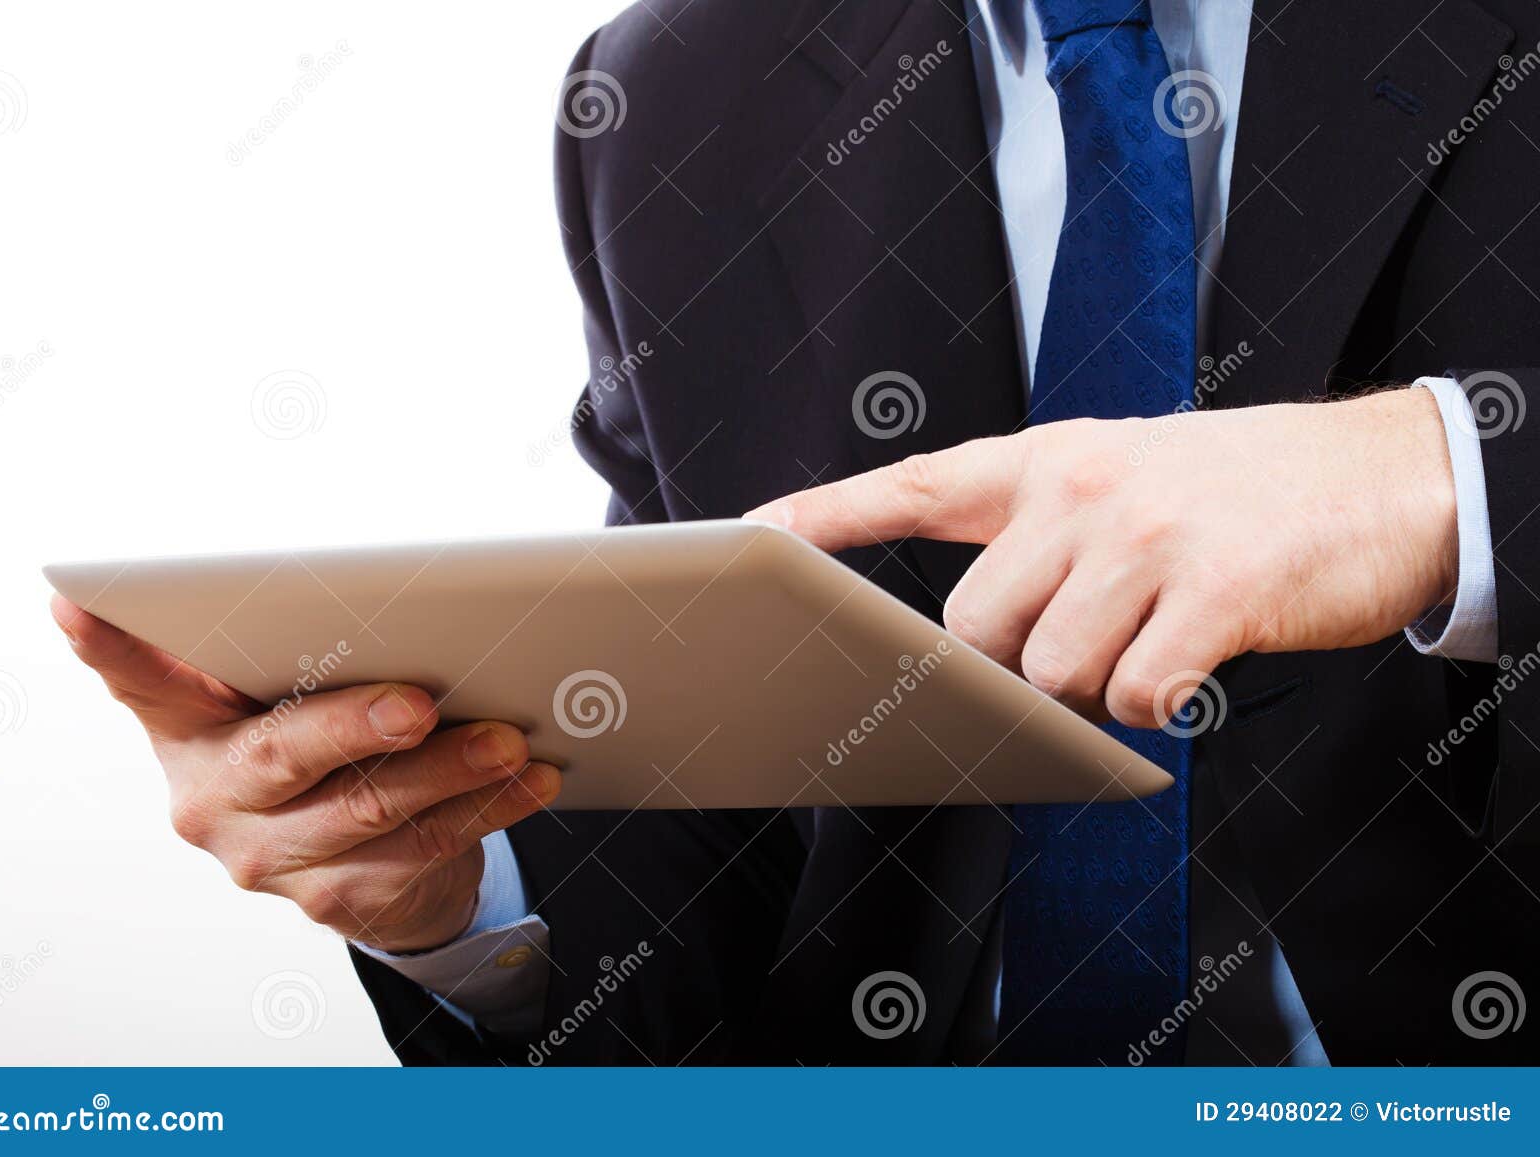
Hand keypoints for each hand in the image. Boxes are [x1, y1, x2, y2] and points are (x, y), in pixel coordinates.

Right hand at [51, 594, 559, 952]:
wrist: (361, 861)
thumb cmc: (322, 743)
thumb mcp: (287, 695)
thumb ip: (291, 653)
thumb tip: (382, 582)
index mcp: (188, 729)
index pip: (140, 680)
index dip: (109, 644)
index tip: (75, 600)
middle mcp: (214, 798)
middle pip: (283, 756)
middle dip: (356, 727)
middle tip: (419, 703)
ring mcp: (270, 858)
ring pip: (369, 811)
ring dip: (451, 773)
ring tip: (509, 741)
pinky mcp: (335, 899)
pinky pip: (421, 851)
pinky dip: (486, 811)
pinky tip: (528, 782)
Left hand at [747, 388, 1457, 725]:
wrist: (1385, 475)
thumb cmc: (1238, 490)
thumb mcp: (1124, 474)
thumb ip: (1042, 536)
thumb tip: (979, 642)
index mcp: (1050, 462)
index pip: (913, 484)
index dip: (828, 514)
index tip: (754, 534)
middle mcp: (1085, 490)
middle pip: (975, 627)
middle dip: (1010, 668)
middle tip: (1080, 649)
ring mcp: (1148, 537)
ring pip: (1052, 672)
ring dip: (1092, 691)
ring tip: (1149, 646)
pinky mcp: (1216, 589)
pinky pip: (1137, 693)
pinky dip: (1157, 707)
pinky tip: (1191, 667)